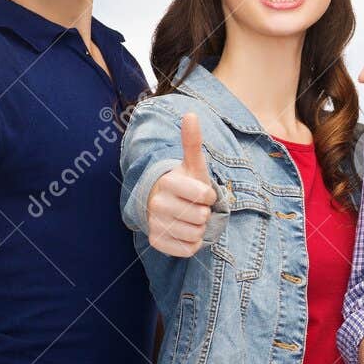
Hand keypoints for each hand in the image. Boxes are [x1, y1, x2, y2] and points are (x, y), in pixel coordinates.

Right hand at [145, 112, 218, 256]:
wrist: (166, 204)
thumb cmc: (186, 184)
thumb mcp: (193, 165)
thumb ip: (192, 142)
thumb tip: (191, 114)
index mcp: (168, 182)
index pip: (203, 195)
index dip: (209, 196)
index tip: (203, 192)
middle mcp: (156, 203)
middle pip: (201, 216)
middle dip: (205, 213)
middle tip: (195, 207)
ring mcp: (154, 223)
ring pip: (196, 233)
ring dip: (199, 228)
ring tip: (190, 218)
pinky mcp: (156, 242)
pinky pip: (188, 249)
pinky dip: (193, 243)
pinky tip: (185, 232)